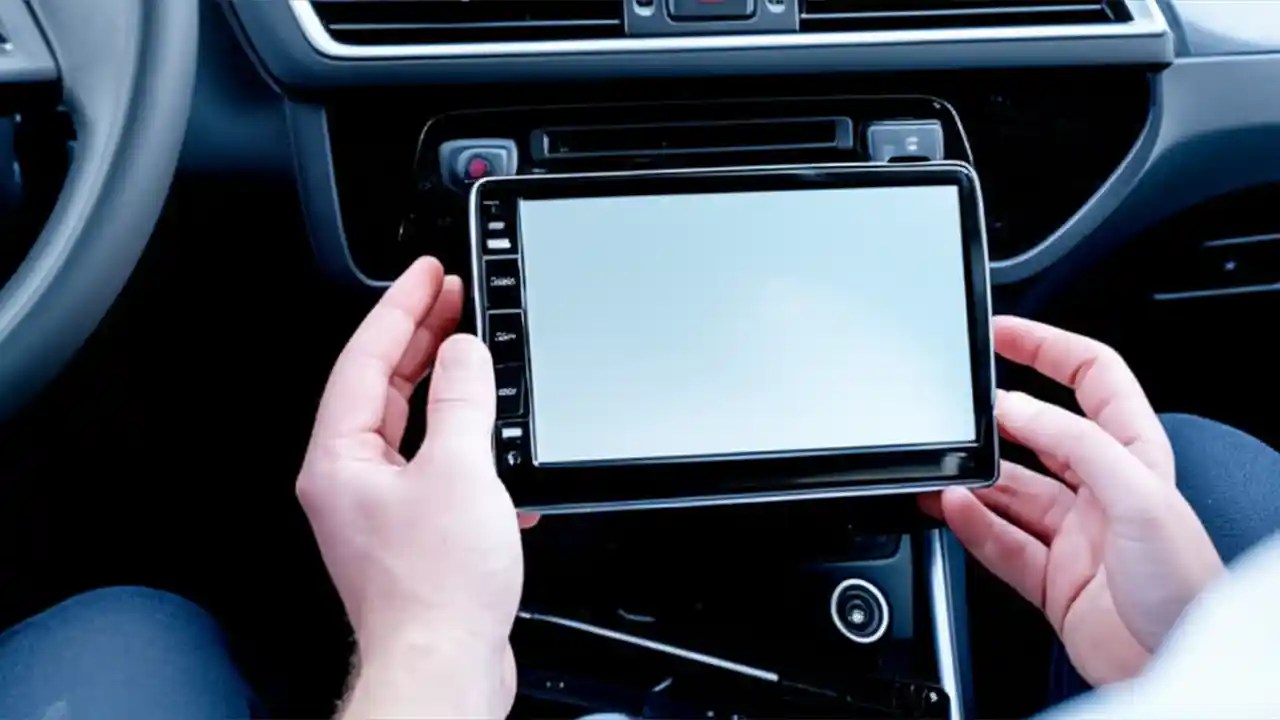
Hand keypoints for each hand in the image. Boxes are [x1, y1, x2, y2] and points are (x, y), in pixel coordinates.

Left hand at [296, 257, 525, 717]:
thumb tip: (465, 352)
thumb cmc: (434, 591)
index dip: (400, 308)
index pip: (364, 359)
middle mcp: (350, 480)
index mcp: (339, 459)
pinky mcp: (413, 533)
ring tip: (477, 352)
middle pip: (382, 386)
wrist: (443, 668)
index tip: (426, 274)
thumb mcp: (459, 472)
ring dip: (447, 388)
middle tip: (453, 298)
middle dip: (421, 339)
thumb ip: (462, 401)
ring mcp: (380, 508)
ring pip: (410, 426)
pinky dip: (467, 444)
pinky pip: (435, 466)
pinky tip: (500, 443)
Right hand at [921, 316, 1222, 685]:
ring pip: (1009, 491)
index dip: (1047, 346)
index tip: (1000, 333)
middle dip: (995, 418)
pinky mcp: (1050, 577)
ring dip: (973, 480)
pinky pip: (999, 541)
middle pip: (1039, 433)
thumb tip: (1014, 408)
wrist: (1175, 666)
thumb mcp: (1139, 495)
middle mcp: (1102, 490)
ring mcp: (1073, 534)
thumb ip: (1075, 444)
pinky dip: (972, 525)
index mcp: (1136, 456)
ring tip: (939, 470)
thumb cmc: (1184, 587)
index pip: (1092, 377)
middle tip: (955, 409)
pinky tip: (952, 508)